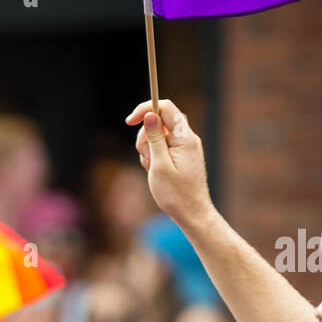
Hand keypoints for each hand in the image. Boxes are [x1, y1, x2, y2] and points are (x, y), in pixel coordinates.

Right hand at [125, 99, 214, 227]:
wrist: (191, 213)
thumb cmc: (175, 193)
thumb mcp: (159, 165)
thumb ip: (155, 138)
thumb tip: (149, 114)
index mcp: (184, 138)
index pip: (165, 108)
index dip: (145, 109)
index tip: (129, 121)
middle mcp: (187, 138)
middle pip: (159, 122)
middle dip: (145, 137)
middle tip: (147, 158)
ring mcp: (185, 147)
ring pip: (158, 136)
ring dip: (148, 149)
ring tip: (152, 169)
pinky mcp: (181, 156)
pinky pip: (163, 148)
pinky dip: (154, 156)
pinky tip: (156, 172)